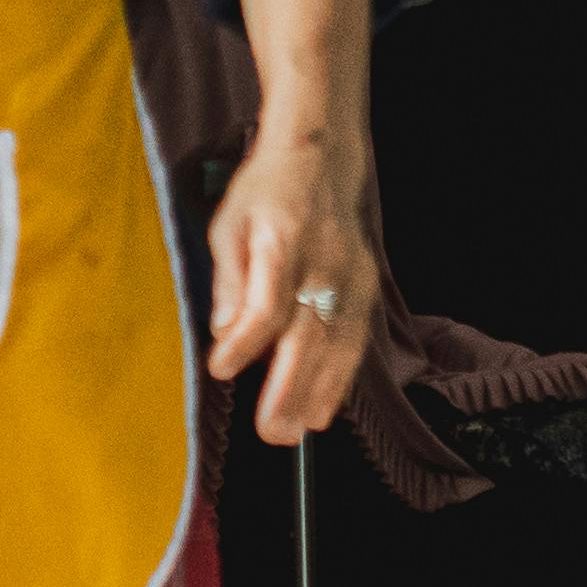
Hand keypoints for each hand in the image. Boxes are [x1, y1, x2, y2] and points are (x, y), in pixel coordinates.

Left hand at [206, 124, 378, 448]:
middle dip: (289, 388)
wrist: (319, 155)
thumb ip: (229, 280)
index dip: (245, 342)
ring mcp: (350, 274)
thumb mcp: (228, 225)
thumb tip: (225, 333)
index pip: (267, 303)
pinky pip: (356, 338)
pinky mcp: (365, 284)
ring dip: (319, 392)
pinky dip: (342, 377)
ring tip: (298, 431)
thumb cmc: (264, 192)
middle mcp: (322, 260)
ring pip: (338, 343)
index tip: (221, 369)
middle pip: (308, 333)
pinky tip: (326, 407)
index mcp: (281, 240)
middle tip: (272, 431)